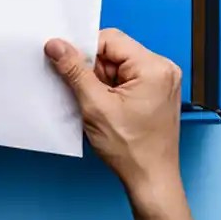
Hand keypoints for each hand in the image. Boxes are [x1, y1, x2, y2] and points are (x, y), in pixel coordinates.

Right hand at [44, 29, 182, 198]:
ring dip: (101, 81)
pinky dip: (110, 89)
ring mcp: (161, 82)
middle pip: (115, 52)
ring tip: (95, 105)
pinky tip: (103, 107)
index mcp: (153, 67)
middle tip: (80, 90)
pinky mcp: (156, 93)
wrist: (152, 180)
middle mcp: (163, 69)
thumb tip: (57, 46)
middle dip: (93, 69)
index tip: (65, 60)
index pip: (111, 39)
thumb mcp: (95, 107)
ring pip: (118, 67)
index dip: (85, 49)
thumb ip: (75, 71)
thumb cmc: (133, 151)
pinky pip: (126, 79)